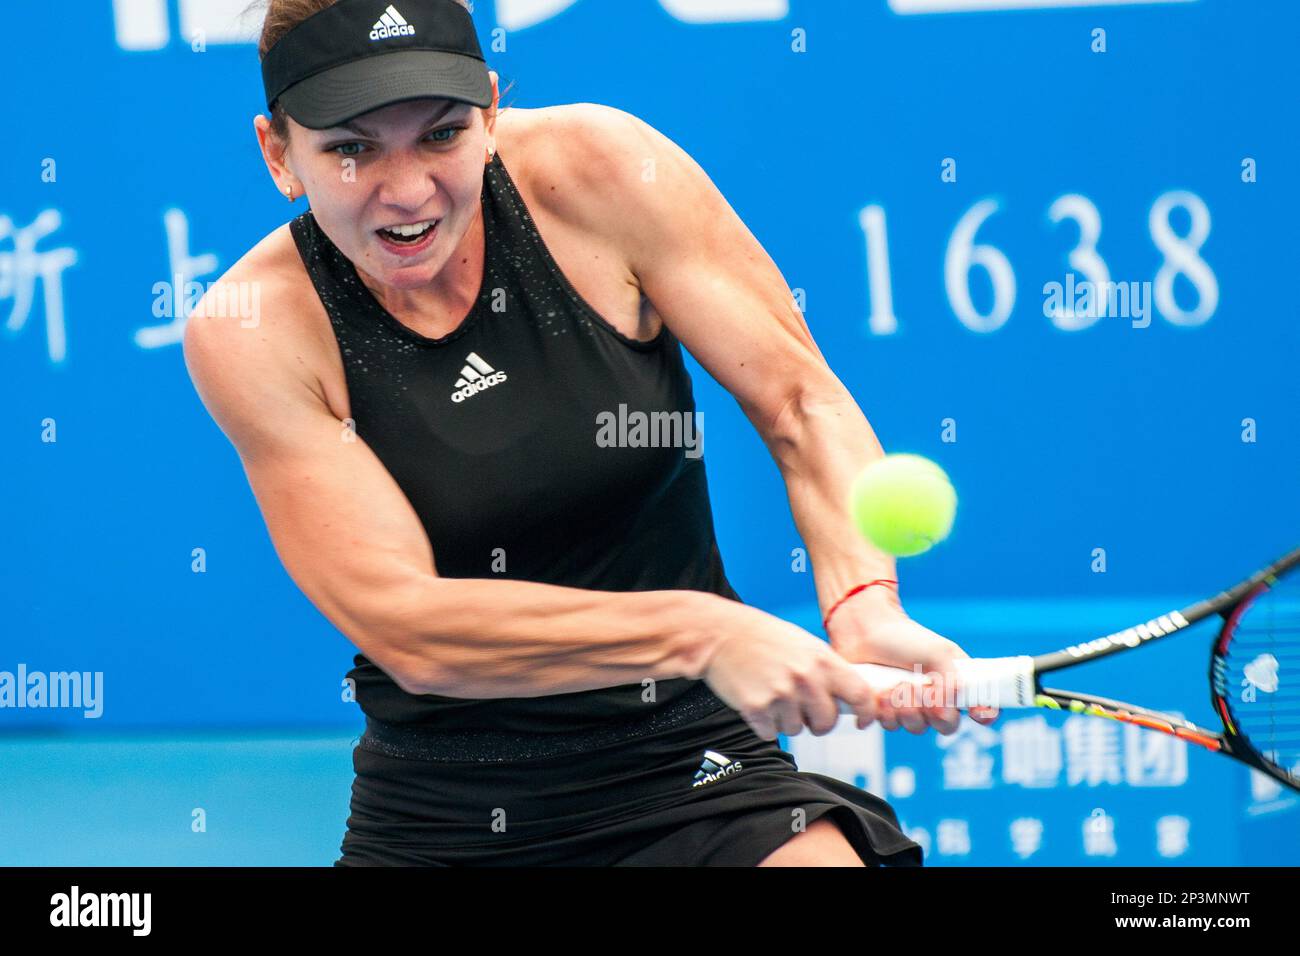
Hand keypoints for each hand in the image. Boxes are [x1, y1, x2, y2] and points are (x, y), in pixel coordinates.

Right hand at [698, 602, 880, 740]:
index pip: (860, 694)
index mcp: (822, 660)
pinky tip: (757, 700)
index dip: (866, 713)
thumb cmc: (763, 637)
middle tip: (802, 709)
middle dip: (817, 722)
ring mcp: (781, 695)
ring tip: (772, 695)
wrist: (719, 634)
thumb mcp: (805, 644)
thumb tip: (852, 696)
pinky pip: (771, 733)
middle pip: (827, 722)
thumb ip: (828, 669)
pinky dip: (764, 724)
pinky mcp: (757, 708)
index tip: (862, 721)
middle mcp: (805, 679)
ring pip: (796, 729)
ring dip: (786, 720)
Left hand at [825, 588, 998, 735]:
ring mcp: (910, 708)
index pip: (981, 708)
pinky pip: (891, 725)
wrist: (865, 631)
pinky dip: (886, 711)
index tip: (978, 712)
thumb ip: (951, 678)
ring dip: (907, 709)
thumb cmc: (906, 638)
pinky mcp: (887, 712)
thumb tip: (949, 705)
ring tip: (895, 685)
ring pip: (917, 728)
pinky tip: (881, 692)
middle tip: (921, 692)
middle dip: (935, 713)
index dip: (984, 715)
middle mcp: (936, 700)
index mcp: (956, 684)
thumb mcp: (938, 651)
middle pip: (947, 726)